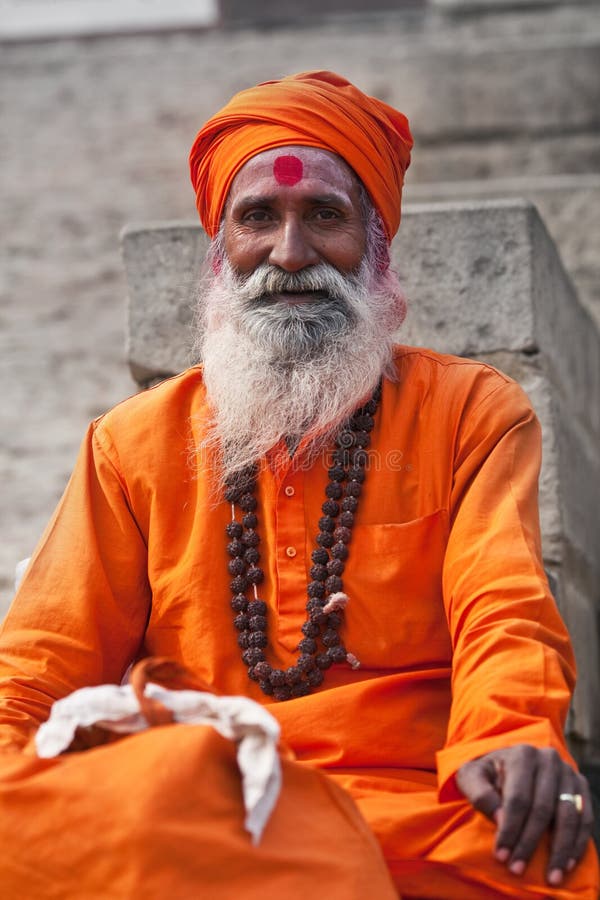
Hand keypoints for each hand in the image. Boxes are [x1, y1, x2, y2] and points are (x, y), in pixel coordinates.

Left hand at [456, 744, 592, 885]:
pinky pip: (584, 818)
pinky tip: (566, 864)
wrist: (509, 763)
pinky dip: (577, 844)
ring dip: (560, 850)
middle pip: (543, 809)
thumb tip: (501, 820)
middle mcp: (548, 759)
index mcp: (521, 755)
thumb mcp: (472, 777)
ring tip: (550, 877)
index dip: (510, 829)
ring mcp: (568, 772)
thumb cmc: (487, 774)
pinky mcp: (580, 786)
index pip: (518, 798)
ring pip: (568, 816)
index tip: (501, 855)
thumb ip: (481, 795)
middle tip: (517, 869)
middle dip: (529, 843)